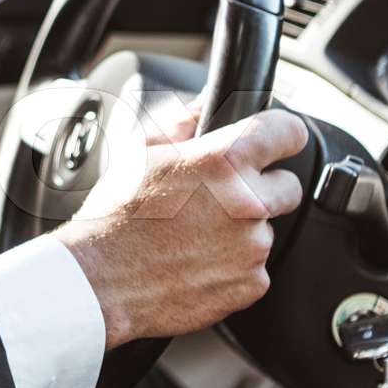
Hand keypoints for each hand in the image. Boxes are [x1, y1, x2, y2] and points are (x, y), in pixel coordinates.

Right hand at [53, 103, 307, 349]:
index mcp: (224, 161)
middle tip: (215, 201)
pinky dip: (232, 268)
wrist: (98, 283)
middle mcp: (247, 203)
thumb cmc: (112, 217)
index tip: (274, 144)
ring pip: (265, 231)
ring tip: (192, 237)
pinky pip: (254, 269)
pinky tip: (195, 263)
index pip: (288, 132)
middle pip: (287, 187)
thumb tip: (205, 104)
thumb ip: (183, 122)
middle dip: (260, 189)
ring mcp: (252, 248)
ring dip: (240, 233)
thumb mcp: (139, 154)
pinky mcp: (251, 284)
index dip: (280, 136)